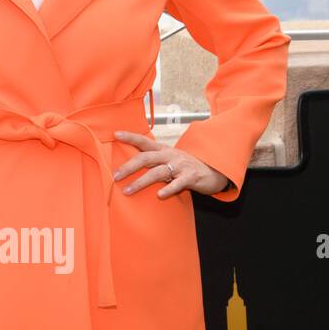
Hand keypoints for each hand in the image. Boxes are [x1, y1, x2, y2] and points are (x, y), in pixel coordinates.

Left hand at [112, 131, 232, 198]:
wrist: (213, 171)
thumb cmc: (183, 166)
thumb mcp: (168, 158)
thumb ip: (151, 160)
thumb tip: (126, 165)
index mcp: (163, 149)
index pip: (144, 141)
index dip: (130, 137)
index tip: (115, 134)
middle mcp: (170, 155)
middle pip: (146, 158)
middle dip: (128, 167)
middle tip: (115, 176)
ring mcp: (181, 165)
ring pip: (157, 172)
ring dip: (140, 182)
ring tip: (127, 190)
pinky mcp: (191, 177)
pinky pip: (178, 183)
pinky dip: (168, 189)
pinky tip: (159, 195)